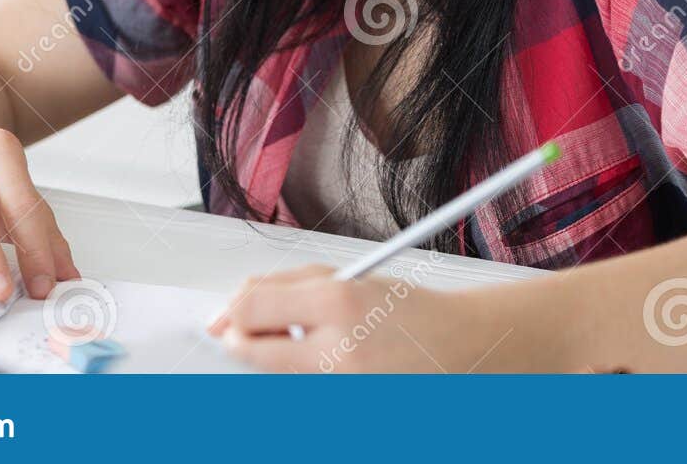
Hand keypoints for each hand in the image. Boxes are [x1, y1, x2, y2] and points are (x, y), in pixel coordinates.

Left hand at [205, 264, 504, 372]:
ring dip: (278, 360)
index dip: (231, 311)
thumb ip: (286, 286)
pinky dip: (302, 379)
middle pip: (251, 352)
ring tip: (312, 345)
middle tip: (253, 333)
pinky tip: (327, 365)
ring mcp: (340, 388)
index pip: (251, 309)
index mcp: (338, 302)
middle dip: (243, 341)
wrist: (456, 346)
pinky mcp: (344, 409)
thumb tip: (232, 307)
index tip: (230, 313)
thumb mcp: (348, 277)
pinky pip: (300, 392)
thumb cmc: (405, 308)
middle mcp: (337, 350)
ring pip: (273, 376)